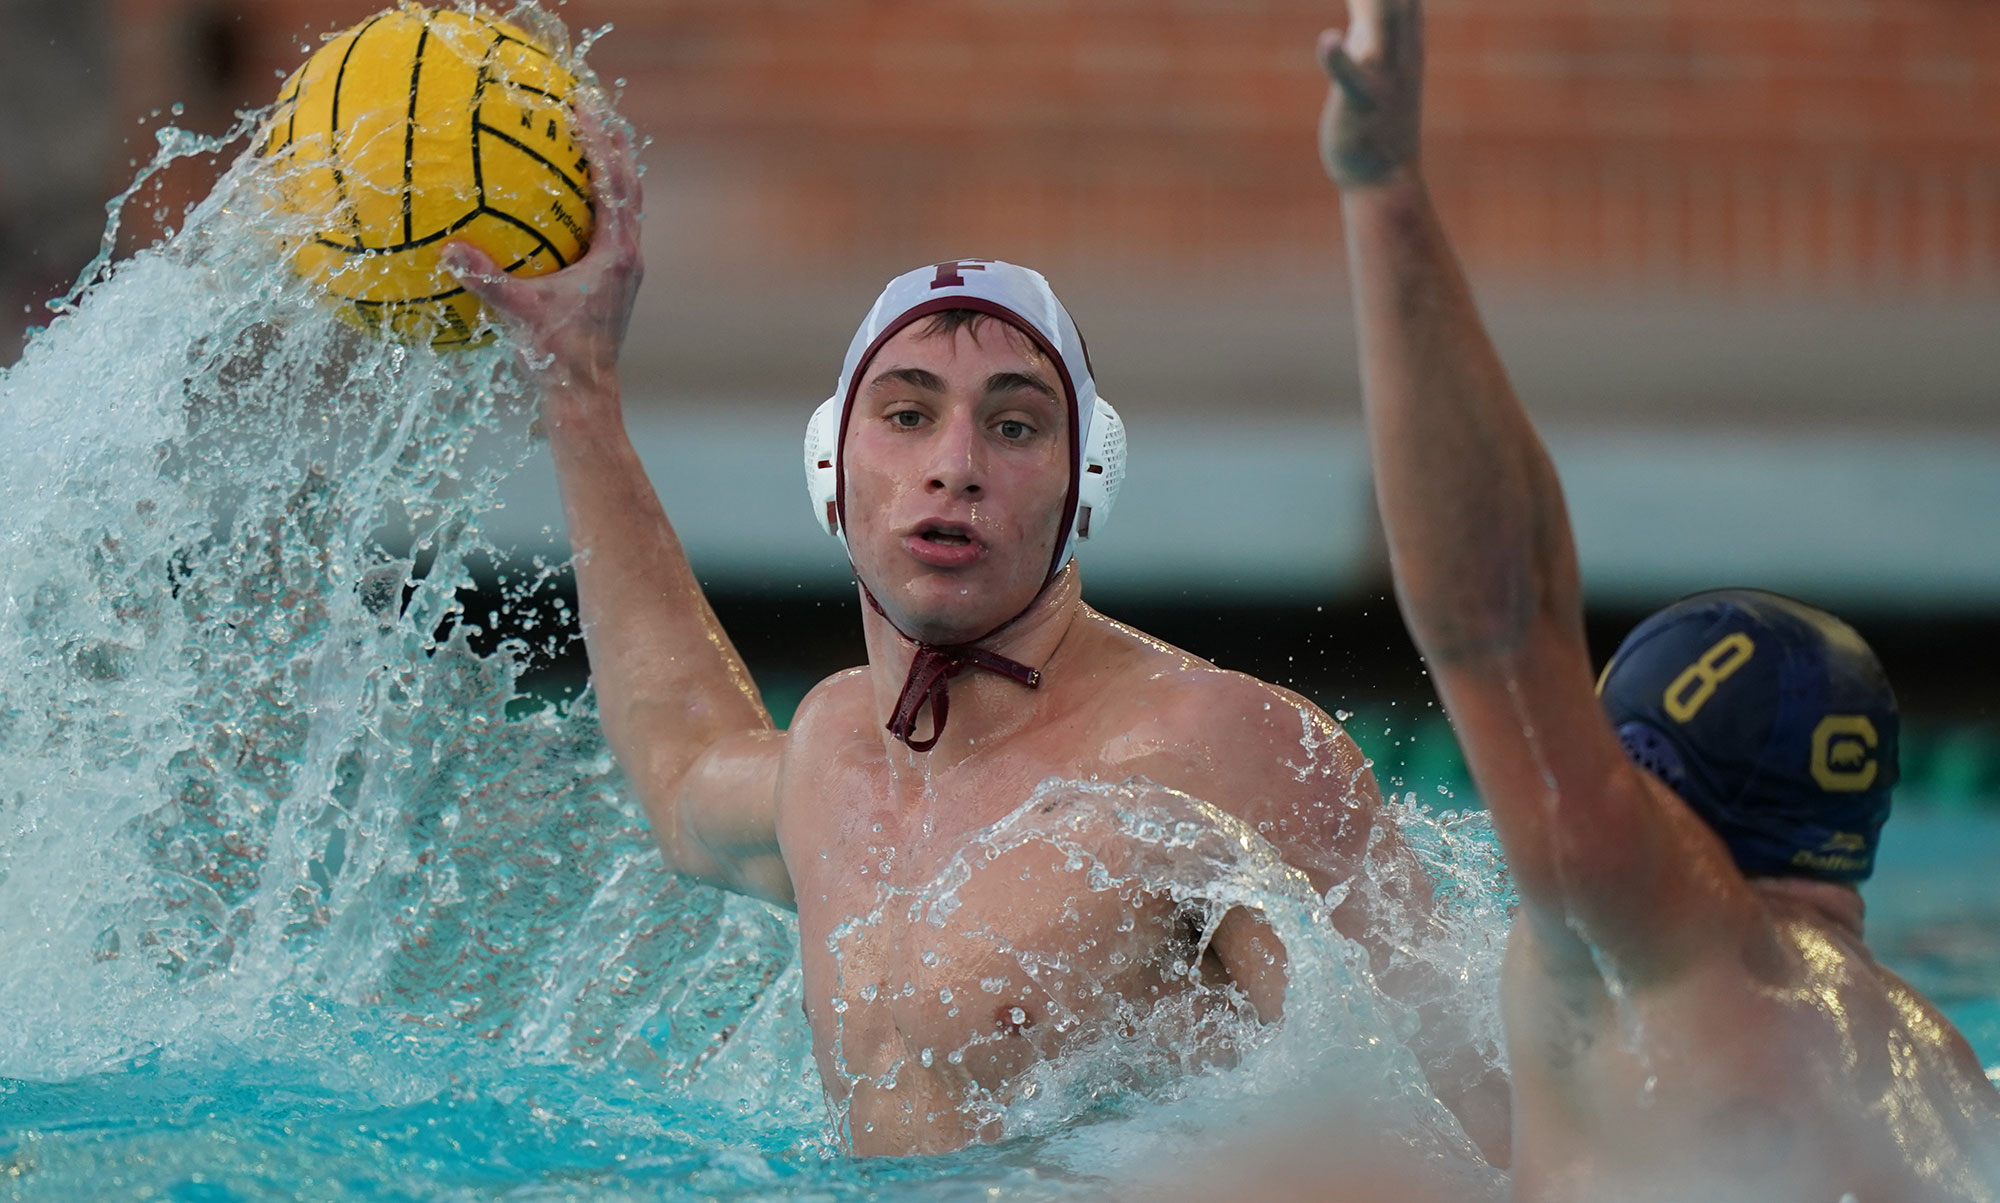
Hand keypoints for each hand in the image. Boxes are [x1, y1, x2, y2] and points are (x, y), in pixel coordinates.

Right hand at [444, 102, 643, 402]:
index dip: (601, 144)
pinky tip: (571, 195)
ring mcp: (626, 269)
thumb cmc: (558, 357)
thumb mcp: (519, 315)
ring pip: (626, 206)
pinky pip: (612, 227)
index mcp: (616, 256)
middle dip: (614, 144)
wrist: (586, 394)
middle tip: (593, 107)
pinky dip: (598, 202)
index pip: (614, 186)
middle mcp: (629, 257)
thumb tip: (448, 250)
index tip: (585, 108)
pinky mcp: (616, 280)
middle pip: (630, 185)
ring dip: (612, 171)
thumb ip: (487, 281)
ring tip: (590, 138)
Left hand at [1317, 0, 1423, 187]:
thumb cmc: (1375, 116)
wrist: (1385, 179)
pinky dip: (1339, 59)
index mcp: (1405, 40)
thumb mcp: (1377, 57)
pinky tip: (1328, 40)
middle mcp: (1399, 52)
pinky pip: (1351, 79)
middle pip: (1397, 0)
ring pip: (1382, 26)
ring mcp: (1383, 77)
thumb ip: (1371, 25)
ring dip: (1372, 0)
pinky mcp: (1361, 103)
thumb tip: (1365, 3)